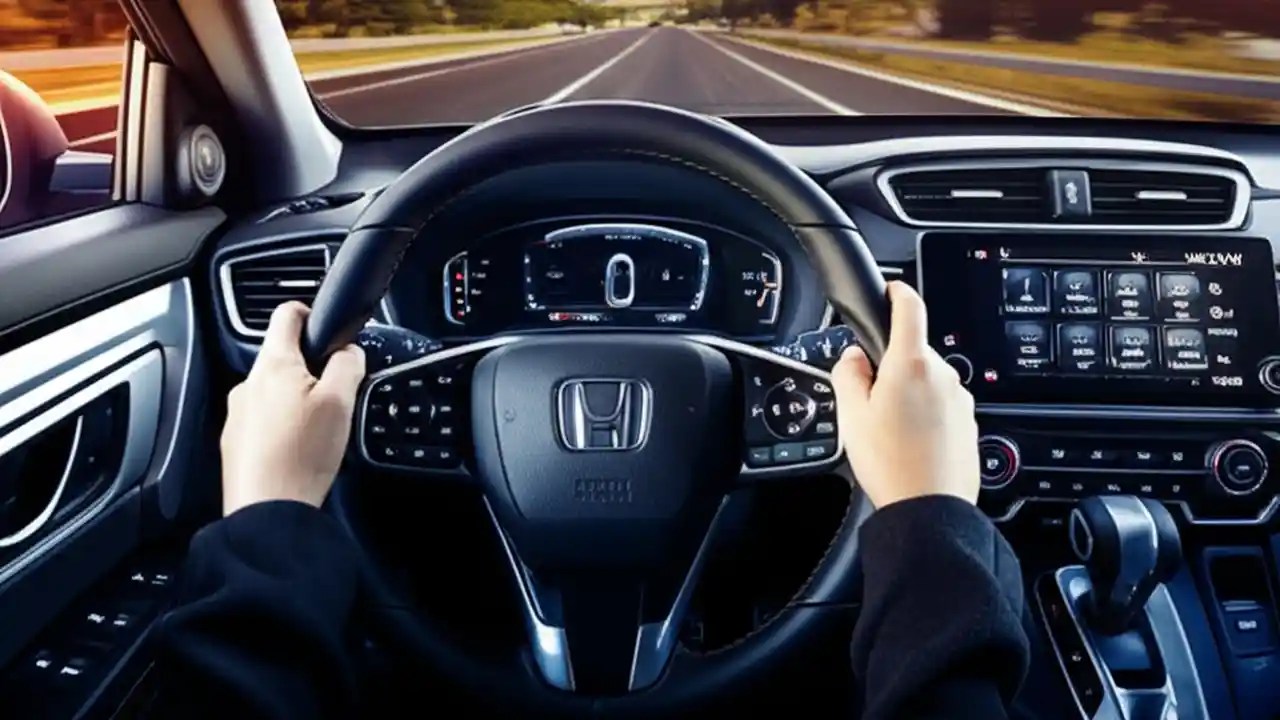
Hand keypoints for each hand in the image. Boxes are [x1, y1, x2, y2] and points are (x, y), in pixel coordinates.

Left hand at [220, 302, 365, 515]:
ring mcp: (238, 414)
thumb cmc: (301, 456)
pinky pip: (263, 422)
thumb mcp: (340, 402)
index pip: (287, 315)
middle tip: (335, 395)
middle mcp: (248, 384)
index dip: (310, 313)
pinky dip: (283, 428)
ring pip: (273, 393)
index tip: (323, 326)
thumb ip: (348, 365)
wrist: (267, 511)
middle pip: (282, 358)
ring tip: (319, 430)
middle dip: (310, 370)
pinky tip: (299, 450)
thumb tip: (349, 351)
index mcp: (274, 365)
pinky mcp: (235, 442)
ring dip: (296, 402)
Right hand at [831, 282, 978, 507]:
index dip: (898, 292)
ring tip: (889, 431)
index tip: (891, 291)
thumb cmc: (892, 464)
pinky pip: (941, 407)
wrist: (930, 509)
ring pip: (927, 382)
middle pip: (913, 352)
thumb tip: (854, 358)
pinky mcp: (968, 423)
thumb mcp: (850, 415)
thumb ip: (847, 374)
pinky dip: (926, 416)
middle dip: (891, 366)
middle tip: (869, 399)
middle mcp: (942, 375)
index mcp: (911, 364)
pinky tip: (909, 444)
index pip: (910, 308)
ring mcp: (960, 400)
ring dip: (909, 394)